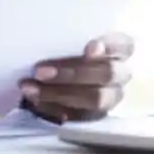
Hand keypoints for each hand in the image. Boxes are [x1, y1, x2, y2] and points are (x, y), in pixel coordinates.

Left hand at [19, 32, 133, 122]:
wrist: (51, 73)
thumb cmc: (63, 47)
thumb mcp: (68, 38)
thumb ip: (71, 37)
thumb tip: (68, 39)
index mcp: (120, 49)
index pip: (124, 45)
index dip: (109, 46)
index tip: (89, 47)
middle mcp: (121, 74)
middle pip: (107, 74)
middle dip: (72, 73)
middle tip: (39, 71)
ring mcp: (110, 97)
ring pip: (95, 99)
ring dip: (58, 94)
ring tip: (29, 88)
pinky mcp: (95, 116)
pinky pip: (79, 116)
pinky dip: (53, 108)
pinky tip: (35, 100)